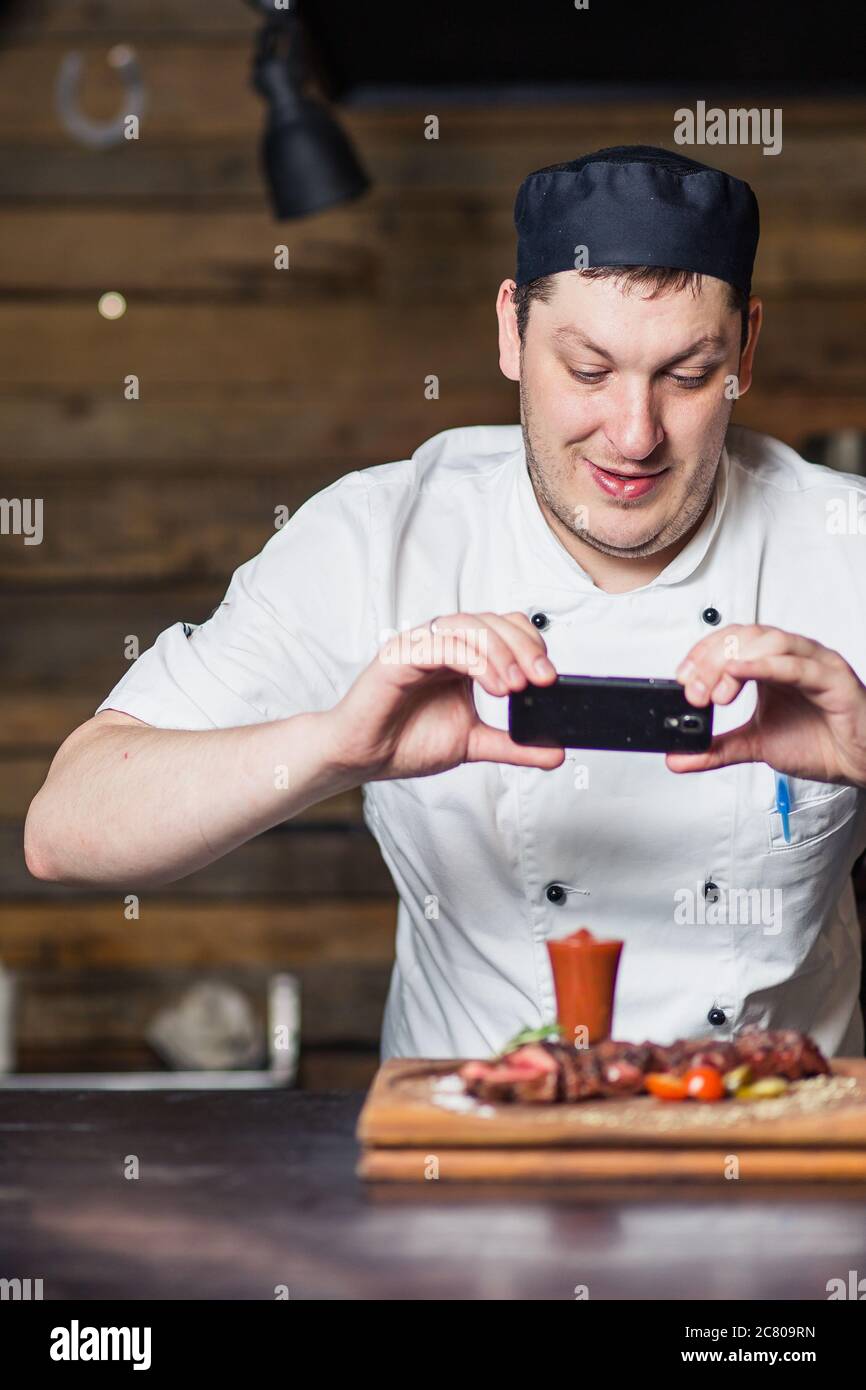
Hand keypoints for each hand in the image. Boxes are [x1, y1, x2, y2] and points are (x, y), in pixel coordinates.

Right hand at [328, 611, 565, 781]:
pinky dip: (474, 661)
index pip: (505, 629)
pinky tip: (492, 687)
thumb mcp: (473, 743)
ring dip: (500, 652)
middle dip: (524, 648)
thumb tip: (555, 753)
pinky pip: (442, 644)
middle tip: (543, 680)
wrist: (363, 757)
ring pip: (469, 626)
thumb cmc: (406, 742)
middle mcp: (443, 644)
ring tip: (516, 687)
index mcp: (462, 657)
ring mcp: (421, 645)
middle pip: (493, 621)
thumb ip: (513, 745)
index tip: (549, 679)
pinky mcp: (400, 655)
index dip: (531, 646)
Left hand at [666, 623, 865, 785]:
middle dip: (711, 660)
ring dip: (735, 661)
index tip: (681, 679)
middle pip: (744, 637)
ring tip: (716, 691)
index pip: (729, 641)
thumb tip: (676, 757)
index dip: (701, 654)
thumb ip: (715, 749)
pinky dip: (767, 665)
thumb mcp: (755, 745)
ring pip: (770, 641)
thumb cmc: (818, 742)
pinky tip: (741, 672)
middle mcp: (790, 657)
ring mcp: (813, 663)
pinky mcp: (833, 679)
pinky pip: (798, 664)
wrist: (857, 763)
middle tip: (694, 691)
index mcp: (770, 664)